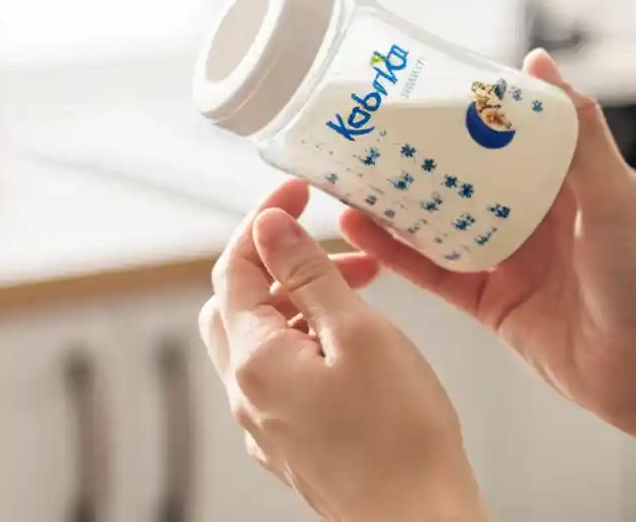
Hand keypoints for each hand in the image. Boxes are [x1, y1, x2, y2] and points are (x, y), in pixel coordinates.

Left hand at [199, 180, 487, 521]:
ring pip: (260, 340)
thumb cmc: (401, 439)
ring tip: (362, 294)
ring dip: (298, 304)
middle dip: (281, 263)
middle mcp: (246, 394)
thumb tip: (270, 227)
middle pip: (237, 302)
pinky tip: (353, 345)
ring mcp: (265, 423)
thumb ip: (309, 274)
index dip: (263, 221)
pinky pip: (279, 376)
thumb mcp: (359, 333)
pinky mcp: (289, 443)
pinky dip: (305, 343)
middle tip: (337, 251)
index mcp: (254, 360)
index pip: (234, 267)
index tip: (297, 191)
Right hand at [338, 49, 635, 431]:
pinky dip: (395, 251)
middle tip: (370, 126)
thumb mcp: (618, 196)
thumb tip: (539, 62)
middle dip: (421, 154)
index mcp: (571, 185)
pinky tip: (357, 228)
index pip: (513, 134)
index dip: (471, 109)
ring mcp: (510, 261)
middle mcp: (536, 219)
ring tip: (348, 172)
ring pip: (440, 223)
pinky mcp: (489, 303)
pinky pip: (433, 271)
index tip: (426, 83)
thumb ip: (578, 135)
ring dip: (396, 201)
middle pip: (466, 177)